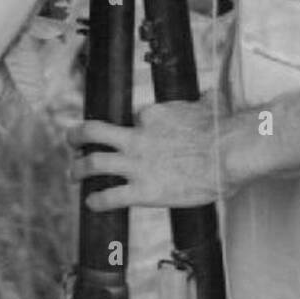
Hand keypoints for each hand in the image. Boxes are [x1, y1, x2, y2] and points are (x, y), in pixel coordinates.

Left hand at [67, 96, 226, 209]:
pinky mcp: (142, 191)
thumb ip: (203, 101)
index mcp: (151, 115)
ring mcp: (136, 164)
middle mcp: (137, 136)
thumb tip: (211, 94)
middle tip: (70, 140)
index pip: (130, 118)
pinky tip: (91, 204)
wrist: (229, 152)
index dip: (127, 126)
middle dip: (76, 136)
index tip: (126, 133)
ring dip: (78, 169)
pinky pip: (110, 197)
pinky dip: (96, 201)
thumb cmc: (224, 128)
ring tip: (72, 174)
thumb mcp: (209, 104)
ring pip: (93, 163)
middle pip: (93, 131)